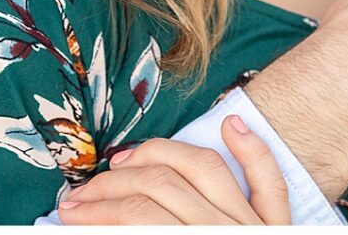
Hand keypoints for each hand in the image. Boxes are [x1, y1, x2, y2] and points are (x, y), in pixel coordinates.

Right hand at [57, 115, 290, 223]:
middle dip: (112, 186)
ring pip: (203, 167)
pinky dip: (252, 149)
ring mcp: (255, 227)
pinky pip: (269, 180)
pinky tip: (230, 123)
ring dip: (159, 155)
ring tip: (122, 161)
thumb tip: (100, 227)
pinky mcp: (279, 228)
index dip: (97, 212)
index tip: (68, 215)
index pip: (136, 218)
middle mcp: (225, 233)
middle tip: (80, 196)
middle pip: (161, 186)